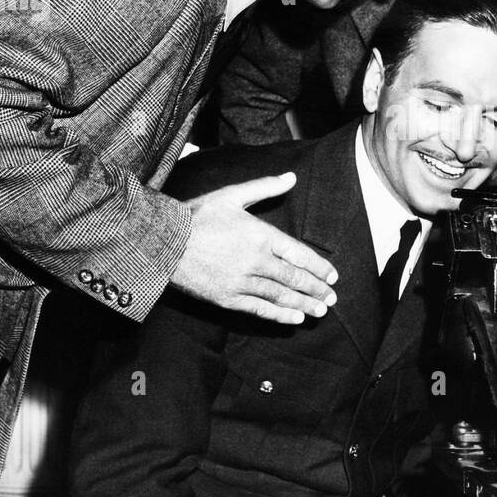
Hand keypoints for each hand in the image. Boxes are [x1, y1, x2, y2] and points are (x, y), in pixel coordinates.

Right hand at [170, 172, 337, 323]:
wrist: (163, 242)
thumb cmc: (197, 216)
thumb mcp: (232, 195)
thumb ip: (265, 187)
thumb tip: (291, 177)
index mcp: (261, 235)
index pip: (299, 254)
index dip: (319, 267)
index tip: (333, 276)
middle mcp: (256, 260)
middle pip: (294, 278)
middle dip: (316, 289)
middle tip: (332, 298)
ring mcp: (242, 281)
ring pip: (281, 295)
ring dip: (304, 304)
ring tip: (320, 311)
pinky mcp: (228, 297)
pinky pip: (260, 308)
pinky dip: (280, 315)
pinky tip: (295, 319)